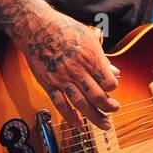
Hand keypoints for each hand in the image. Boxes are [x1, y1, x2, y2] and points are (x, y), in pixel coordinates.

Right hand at [13, 11, 120, 129]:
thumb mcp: (89, 38)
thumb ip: (102, 58)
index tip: (112, 87)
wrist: (36, 27)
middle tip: (115, 110)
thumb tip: (115, 72)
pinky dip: (71, 117)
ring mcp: (63, 79)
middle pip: (98, 96)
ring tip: (105, 125)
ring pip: (82, 104)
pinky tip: (79, 125)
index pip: (108, 82)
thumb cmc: (64, 28)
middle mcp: (78, 71)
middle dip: (109, 107)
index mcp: (90, 58)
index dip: (113, 87)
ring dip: (95, 117)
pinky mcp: (49, 84)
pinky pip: (61, 105)